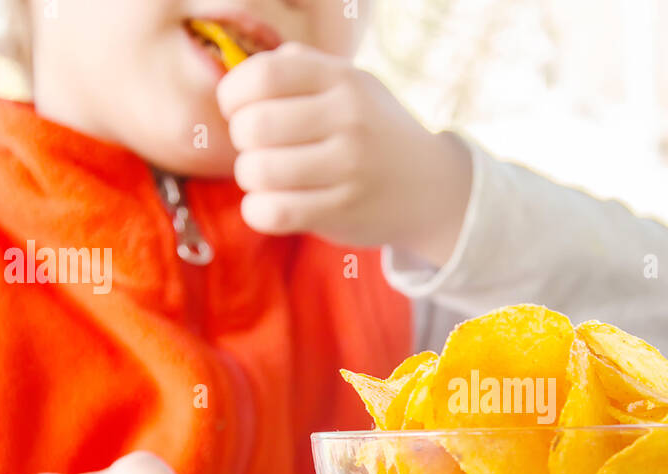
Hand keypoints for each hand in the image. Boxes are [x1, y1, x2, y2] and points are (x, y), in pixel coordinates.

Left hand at [217, 42, 471, 266]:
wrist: (433, 188)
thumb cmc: (376, 132)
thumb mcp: (352, 84)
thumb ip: (301, 68)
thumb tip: (245, 75)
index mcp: (342, 80)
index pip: (263, 75)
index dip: (233, 94)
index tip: (239, 110)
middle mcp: (348, 119)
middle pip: (253, 125)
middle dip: (242, 140)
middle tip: (259, 147)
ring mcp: (348, 168)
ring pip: (257, 171)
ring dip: (250, 177)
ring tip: (268, 177)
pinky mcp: (343, 211)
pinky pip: (273, 212)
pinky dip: (258, 210)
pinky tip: (269, 204)